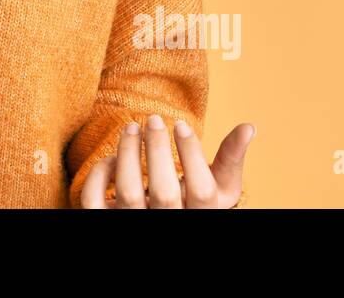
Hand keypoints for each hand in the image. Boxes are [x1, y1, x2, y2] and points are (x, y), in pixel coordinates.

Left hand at [81, 115, 253, 208]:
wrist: (167, 224)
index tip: (181, 123)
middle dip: (158, 150)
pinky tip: (111, 158)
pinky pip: (94, 199)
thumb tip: (249, 126)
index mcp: (201, 217)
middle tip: (154, 119)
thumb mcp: (218, 190)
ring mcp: (135, 224)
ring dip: (128, 154)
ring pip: (129, 193)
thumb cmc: (194, 204)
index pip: (201, 192)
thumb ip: (229, 160)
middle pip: (165, 193)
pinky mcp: (105, 220)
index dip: (192, 155)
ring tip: (132, 126)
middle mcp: (169, 224)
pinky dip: (98, 174)